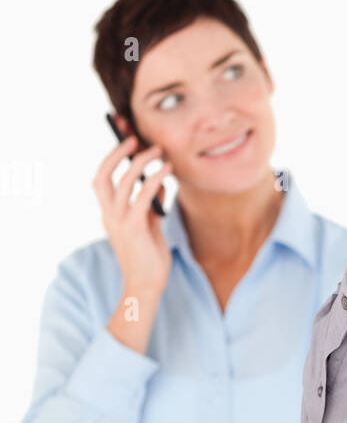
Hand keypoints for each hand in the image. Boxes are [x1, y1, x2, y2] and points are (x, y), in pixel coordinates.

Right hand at [93, 127, 172, 295]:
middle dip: (116, 153)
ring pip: (124, 182)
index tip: (124, 136)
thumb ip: (150, 203)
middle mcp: (108, 215)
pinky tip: (167, 170)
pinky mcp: (134, 228)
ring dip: (141, 162)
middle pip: (102, 175)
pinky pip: (143, 196)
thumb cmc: (148, 257)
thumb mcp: (149, 225)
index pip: (102, 179)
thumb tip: (158, 180)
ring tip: (158, 150)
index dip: (111, 156)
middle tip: (135, 138)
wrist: (146, 286)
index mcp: (108, 213)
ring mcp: (119, 222)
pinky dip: (155, 179)